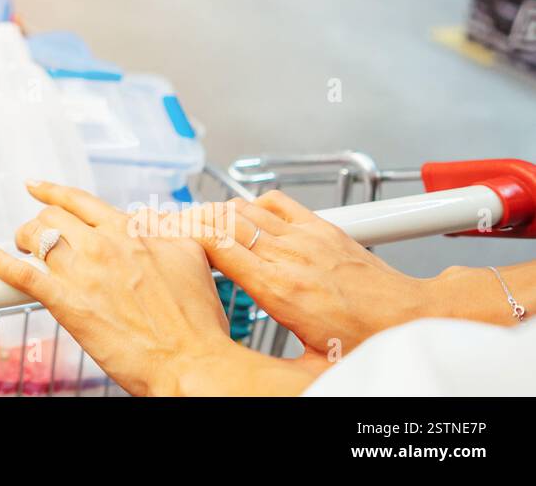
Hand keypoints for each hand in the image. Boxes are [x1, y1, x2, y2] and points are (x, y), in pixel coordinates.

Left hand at [0, 180, 311, 395]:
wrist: (190, 361)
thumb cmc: (196, 321)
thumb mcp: (191, 258)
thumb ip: (165, 233)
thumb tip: (149, 220)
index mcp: (131, 232)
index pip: (81, 201)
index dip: (52, 192)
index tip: (36, 186)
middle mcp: (103, 244)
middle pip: (53, 217)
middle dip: (38, 223)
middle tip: (33, 236)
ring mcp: (82, 272)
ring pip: (36, 238)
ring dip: (23, 241)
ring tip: (21, 250)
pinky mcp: (66, 302)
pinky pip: (20, 273)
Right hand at [181, 190, 440, 358]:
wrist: (408, 316)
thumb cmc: (365, 340)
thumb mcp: (310, 357)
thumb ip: (273, 357)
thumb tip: (246, 371)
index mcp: (277, 288)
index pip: (216, 244)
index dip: (185, 236)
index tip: (167, 238)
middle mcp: (287, 256)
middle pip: (224, 220)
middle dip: (192, 221)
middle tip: (173, 228)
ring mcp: (304, 237)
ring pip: (246, 209)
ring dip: (219, 212)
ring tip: (202, 222)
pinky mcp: (322, 227)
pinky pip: (277, 203)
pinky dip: (254, 204)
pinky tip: (248, 216)